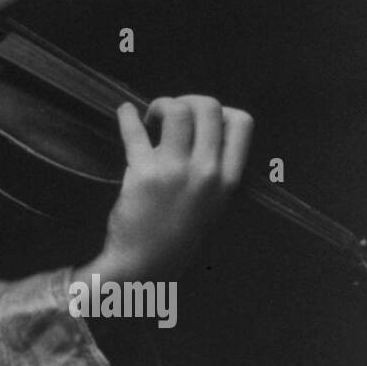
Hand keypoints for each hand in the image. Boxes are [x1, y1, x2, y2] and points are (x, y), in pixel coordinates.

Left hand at [90, 95, 252, 280]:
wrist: (143, 265)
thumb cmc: (175, 236)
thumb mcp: (211, 204)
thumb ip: (213, 169)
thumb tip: (200, 129)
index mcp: (228, 179)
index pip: (241, 122)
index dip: (220, 110)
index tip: (199, 119)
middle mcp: (207, 172)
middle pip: (208, 106)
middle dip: (187, 100)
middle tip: (169, 115)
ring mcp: (176, 171)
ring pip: (178, 109)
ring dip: (162, 105)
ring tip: (150, 120)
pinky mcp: (143, 172)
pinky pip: (135, 129)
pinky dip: (126, 115)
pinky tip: (124, 112)